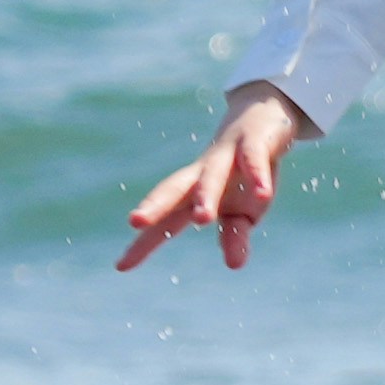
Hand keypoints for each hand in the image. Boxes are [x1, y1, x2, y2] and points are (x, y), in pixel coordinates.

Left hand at [119, 81, 310, 270]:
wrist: (263, 117)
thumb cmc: (243, 174)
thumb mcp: (242, 213)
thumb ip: (234, 238)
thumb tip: (233, 266)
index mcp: (193, 194)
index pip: (166, 221)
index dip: (145, 243)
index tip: (122, 267)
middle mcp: (202, 173)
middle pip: (173, 190)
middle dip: (155, 206)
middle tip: (136, 223)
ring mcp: (227, 156)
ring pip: (211, 175)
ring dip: (205, 195)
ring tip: (203, 219)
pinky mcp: (254, 142)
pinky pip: (253, 159)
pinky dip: (257, 175)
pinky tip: (262, 194)